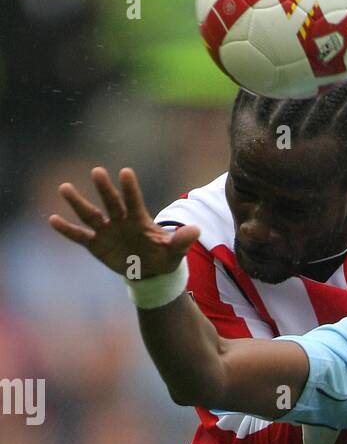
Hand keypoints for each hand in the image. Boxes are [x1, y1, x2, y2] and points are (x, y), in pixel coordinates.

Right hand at [49, 166, 199, 278]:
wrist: (148, 272)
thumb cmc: (162, 256)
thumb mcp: (174, 252)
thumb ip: (181, 240)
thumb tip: (197, 230)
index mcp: (139, 218)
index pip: (134, 201)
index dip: (130, 188)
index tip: (126, 172)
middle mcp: (120, 220)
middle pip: (111, 202)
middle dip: (105, 189)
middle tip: (97, 171)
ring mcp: (106, 230)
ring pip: (91, 215)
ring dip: (78, 203)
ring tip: (65, 187)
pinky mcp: (96, 244)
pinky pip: (80, 236)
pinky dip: (67, 229)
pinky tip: (52, 219)